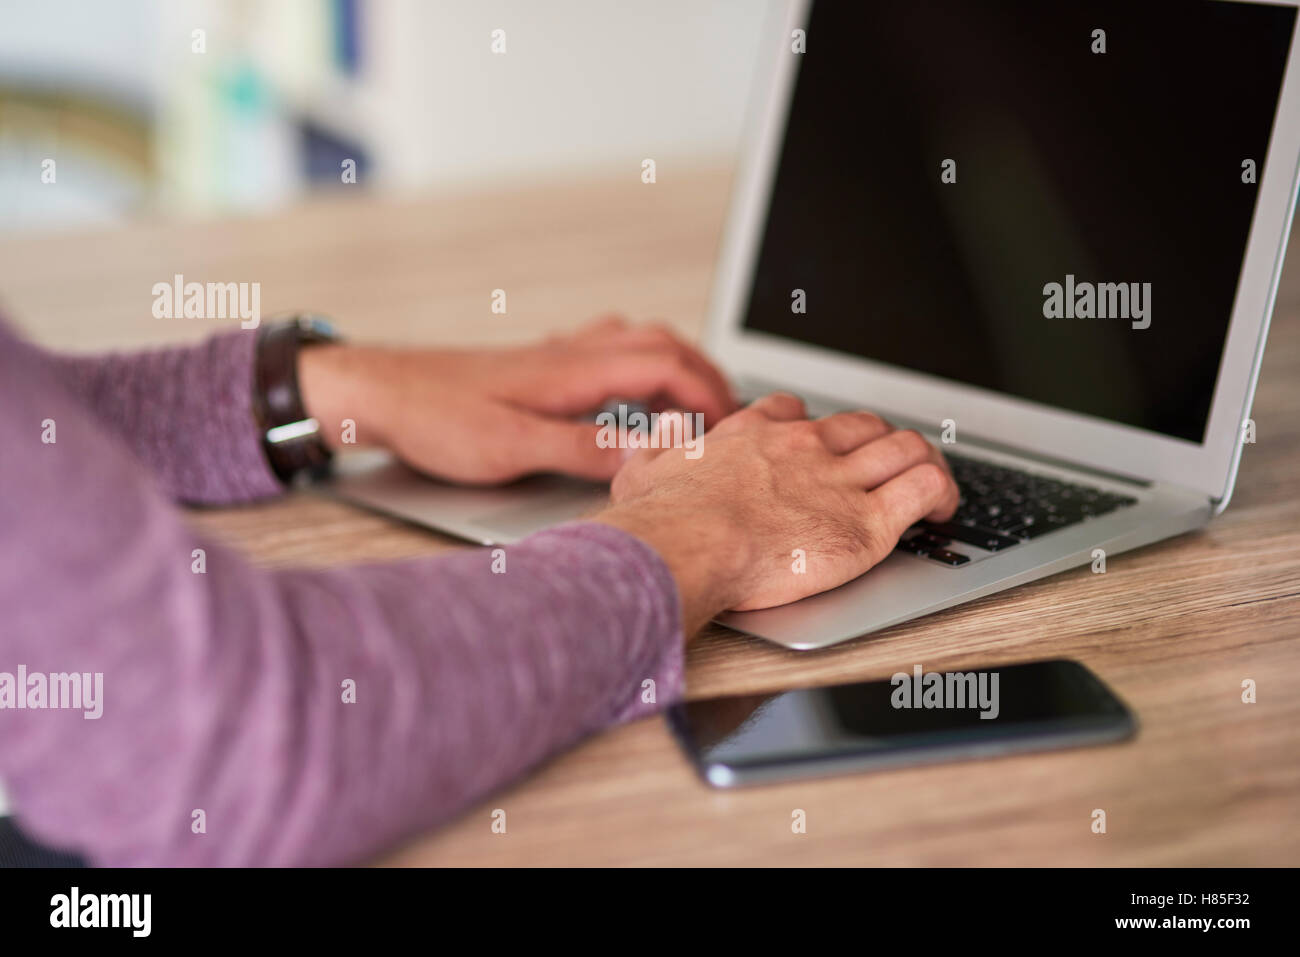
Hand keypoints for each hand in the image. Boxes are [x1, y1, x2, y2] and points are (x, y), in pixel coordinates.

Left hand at [297, 316, 736, 482]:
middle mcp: (569, 352)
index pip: (665, 367)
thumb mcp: (513, 447)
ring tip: (692, 399)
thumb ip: (584, 450)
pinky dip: (637, 363)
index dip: (708, 396)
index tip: (731, 428)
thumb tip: (650, 454)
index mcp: (572, 369)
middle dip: (704, 375)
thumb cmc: (435, 416)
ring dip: (673, 364)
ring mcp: (552, 355)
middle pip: (660, 344)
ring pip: (634, 341)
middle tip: (729, 414)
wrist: (377, 392)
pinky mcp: (534, 365)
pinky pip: (604, 348)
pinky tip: (624, 390)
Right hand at [594, 393, 958, 632]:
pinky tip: (942, 508)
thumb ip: (655, 450)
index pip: (793, 413)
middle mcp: (804, 448)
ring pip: (903, 447)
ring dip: (918, 460)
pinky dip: (942, 492)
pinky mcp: (868, 521)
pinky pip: (924, 486)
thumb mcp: (643, 471)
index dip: (809, 427)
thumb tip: (658, 437)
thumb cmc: (664, 518)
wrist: (692, 542)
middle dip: (874, 442)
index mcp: (754, 436)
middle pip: (859, 425)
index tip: (813, 445)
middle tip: (879, 465)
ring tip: (926, 481)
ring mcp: (840, 480)